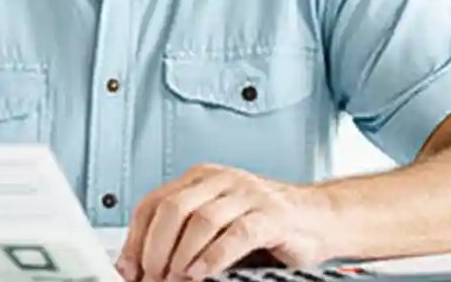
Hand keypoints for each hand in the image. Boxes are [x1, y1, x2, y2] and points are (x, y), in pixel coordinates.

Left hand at [116, 164, 334, 280]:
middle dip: (154, 248)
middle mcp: (222, 181)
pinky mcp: (272, 215)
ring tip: (173, 279)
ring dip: (181, 255)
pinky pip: (236, 234)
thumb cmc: (265, 225)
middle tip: (151, 277)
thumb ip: (183, 239)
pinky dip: (213, 257)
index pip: (154, 202)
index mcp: (201, 179)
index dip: (136, 238)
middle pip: (172, 208)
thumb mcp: (217, 226)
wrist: (321, 218)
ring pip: (201, 219)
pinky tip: (200, 274)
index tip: (129, 269)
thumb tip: (142, 268)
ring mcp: (248, 195)